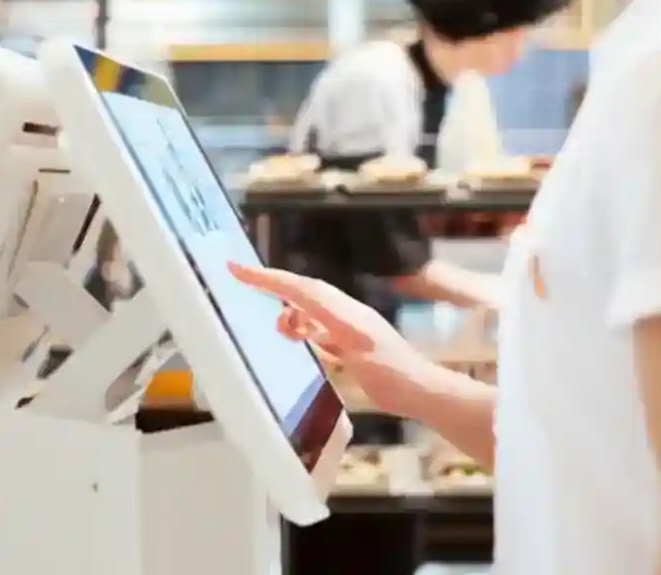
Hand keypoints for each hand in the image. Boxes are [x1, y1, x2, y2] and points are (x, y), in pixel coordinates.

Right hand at [228, 262, 439, 417]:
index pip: (300, 289)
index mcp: (344, 313)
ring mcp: (350, 325)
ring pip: (310, 305)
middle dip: (272, 283)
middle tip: (242, 280)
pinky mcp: (352, 340)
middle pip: (303, 290)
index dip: (268, 278)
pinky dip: (302, 325)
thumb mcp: (359, 357)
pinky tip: (299, 337)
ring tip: (279, 329)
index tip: (237, 269)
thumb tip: (300, 318)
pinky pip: (319, 323)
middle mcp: (345, 313)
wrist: (423, 391)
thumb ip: (332, 336)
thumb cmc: (394, 378)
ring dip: (289, 309)